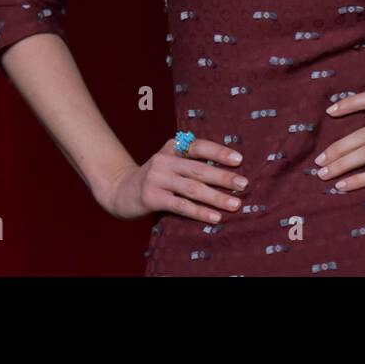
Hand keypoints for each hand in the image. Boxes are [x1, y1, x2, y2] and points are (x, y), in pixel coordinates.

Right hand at [95, 136, 249, 223]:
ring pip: (193, 189)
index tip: (239, 159)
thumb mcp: (171, 163)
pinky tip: (214, 217)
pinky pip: (181, 205)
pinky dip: (200, 212)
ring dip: (216, 197)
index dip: (219, 152)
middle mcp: (164, 160)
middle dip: (224, 177)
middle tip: (244, 184)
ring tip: (235, 204)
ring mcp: (156, 178)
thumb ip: (191, 162)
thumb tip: (229, 170)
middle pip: (199, 169)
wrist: (120, 190)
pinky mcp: (151, 197)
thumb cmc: (156, 177)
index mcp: (172, 147)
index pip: (199, 146)